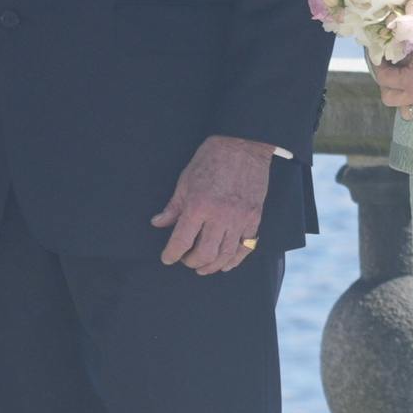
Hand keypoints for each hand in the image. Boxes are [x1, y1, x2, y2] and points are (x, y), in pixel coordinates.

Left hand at [152, 134, 274, 274]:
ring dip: (212, 266)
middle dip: (191, 262)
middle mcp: (220, 216)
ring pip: (225, 255)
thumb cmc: (211, 158)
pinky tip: (226, 264)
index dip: (171, 254)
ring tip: (202, 267)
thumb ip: (173, 206)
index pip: (181, 241)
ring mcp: (239, 219)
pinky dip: (234, 260)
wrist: (243, 144)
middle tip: (185, 260)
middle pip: (204, 253)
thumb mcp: (185, 180)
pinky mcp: (254, 218)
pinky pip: (246, 247)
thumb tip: (158, 223)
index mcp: (198, 205)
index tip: (167, 258)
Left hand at [373, 25, 412, 121]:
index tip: (382, 59)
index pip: (383, 79)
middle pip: (389, 99)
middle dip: (386, 85)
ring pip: (405, 110)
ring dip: (402, 97)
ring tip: (405, 83)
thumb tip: (384, 49)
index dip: (379, 67)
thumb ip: (399, 47)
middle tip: (391, 72)